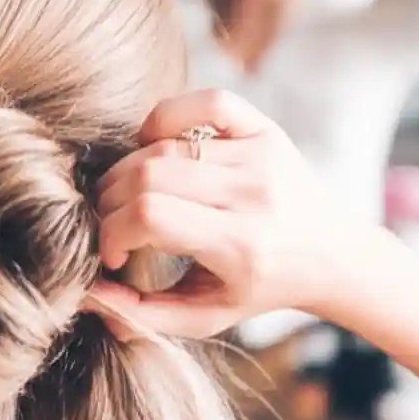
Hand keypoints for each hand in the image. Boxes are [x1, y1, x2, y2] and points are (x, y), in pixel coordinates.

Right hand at [88, 89, 362, 339]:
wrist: (331, 255)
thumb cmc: (260, 289)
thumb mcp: (206, 317)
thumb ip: (143, 315)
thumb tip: (87, 291)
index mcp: (241, 245)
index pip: (151, 216)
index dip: (113, 231)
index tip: (114, 255)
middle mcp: (253, 194)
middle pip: (149, 175)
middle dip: (112, 201)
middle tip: (112, 223)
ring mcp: (261, 156)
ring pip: (165, 144)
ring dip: (129, 169)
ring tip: (128, 196)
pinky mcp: (265, 129)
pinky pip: (207, 102)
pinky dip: (167, 115)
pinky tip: (153, 142)